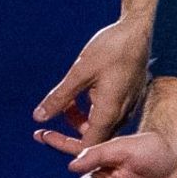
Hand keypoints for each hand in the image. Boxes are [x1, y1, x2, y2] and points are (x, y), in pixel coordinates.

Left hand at [34, 0, 155, 147]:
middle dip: (68, 133)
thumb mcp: (79, 72)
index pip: (87, 145)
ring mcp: (127, 107)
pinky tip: (79, 95)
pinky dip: (89, 110)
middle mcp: (121, 114)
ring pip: (100, 126)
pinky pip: (107, 115)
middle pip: (93, 138)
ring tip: (64, 101)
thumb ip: (59, 97)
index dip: (64, 146)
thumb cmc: (111, 48)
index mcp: (109, 111)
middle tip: (47, 122)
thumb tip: (38, 117)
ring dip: (79, 119)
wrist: (138, 31)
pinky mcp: (129, 99)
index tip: (44, 136)